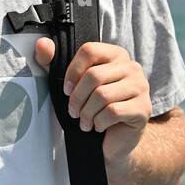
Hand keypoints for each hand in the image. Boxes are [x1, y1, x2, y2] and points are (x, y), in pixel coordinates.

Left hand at [35, 37, 151, 163]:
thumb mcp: (71, 84)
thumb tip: (41, 43)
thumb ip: (53, 62)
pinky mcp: (143, 109)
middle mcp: (132, 67)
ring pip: (102, 95)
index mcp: (116, 55)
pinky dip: (99, 122)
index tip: (66, 90)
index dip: (72, 71)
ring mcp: (141, 87)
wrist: (114, 140)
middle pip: (94, 75)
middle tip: (73, 112)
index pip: (89, 50)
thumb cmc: (92, 108)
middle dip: (77, 98)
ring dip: (87, 113)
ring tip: (85, 122)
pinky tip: (98, 127)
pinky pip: (113, 112)